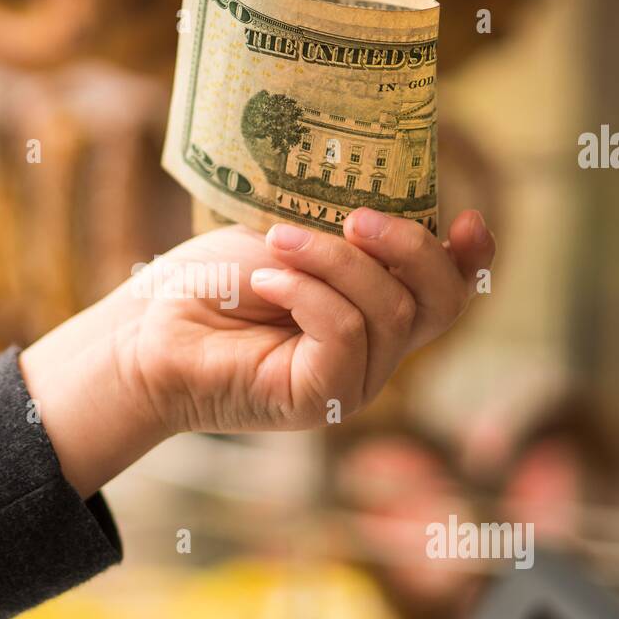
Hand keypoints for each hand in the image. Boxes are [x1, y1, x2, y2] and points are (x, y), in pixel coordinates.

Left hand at [20, 207, 494, 496]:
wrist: (146, 331)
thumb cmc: (209, 284)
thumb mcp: (287, 243)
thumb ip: (346, 243)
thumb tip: (388, 222)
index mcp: (374, 310)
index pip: (447, 292)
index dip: (472, 258)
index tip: (469, 219)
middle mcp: (375, 352)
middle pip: (440, 302)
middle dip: (410, 247)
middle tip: (355, 216)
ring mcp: (352, 382)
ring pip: (388, 312)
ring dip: (335, 264)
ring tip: (279, 245)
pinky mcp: (320, 402)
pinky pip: (346, 336)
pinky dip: (310, 296)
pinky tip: (267, 285)